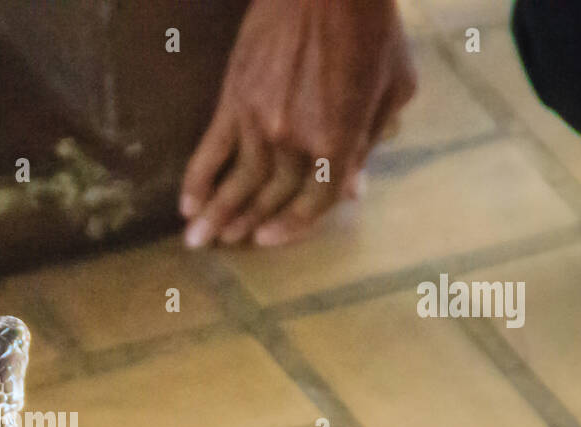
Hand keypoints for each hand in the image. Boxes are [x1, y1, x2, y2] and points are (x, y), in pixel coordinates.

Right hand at [181, 0, 415, 247]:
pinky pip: (211, 148)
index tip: (268, 240)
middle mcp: (296, 140)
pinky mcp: (234, 99)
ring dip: (217, 214)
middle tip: (226, 244)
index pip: (314, 202)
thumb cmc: (372, 28)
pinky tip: (186, 203)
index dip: (291, 227)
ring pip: (237, 181)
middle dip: (246, 225)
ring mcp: (260, 121)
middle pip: (270, 195)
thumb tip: (352, 189)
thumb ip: (371, 141)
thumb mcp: (394, 88)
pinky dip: (198, 178)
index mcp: (340, 140)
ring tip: (197, 240)